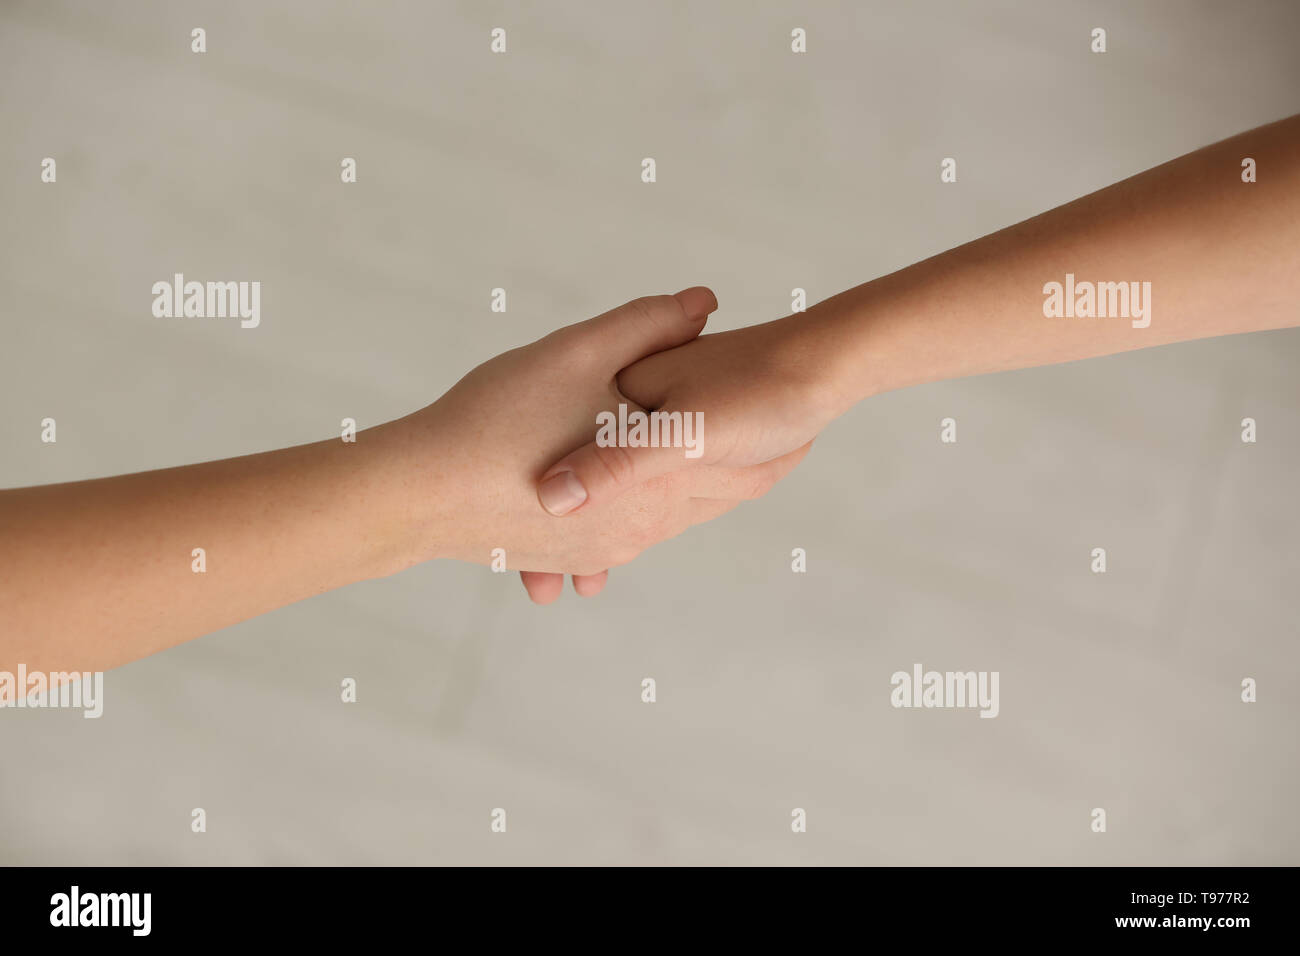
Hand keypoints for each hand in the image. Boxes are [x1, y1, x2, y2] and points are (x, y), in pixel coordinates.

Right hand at [396, 290, 809, 602]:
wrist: (418, 494)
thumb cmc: (498, 417)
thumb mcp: (578, 354)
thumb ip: (645, 324)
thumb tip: (704, 299)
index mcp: (656, 475)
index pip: (744, 467)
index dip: (778, 446)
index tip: (807, 434)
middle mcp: (638, 524)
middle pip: (708, 501)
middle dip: (742, 478)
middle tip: (786, 452)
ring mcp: (601, 549)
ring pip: (661, 523)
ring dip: (687, 502)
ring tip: (725, 483)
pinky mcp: (564, 557)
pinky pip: (611, 543)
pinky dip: (623, 524)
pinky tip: (634, 509)